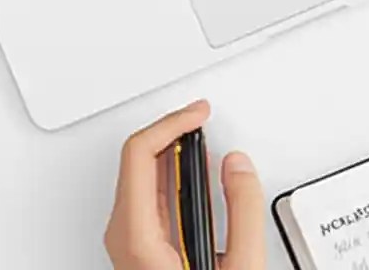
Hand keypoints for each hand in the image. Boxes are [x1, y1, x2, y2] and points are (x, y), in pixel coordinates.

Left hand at [104, 100, 266, 269]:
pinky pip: (147, 193)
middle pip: (136, 159)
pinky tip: (195, 171)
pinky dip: (171, 172)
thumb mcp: (240, 266)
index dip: (172, 123)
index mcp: (138, 237)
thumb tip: (237, 165)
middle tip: (199, 117)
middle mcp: (124, 236)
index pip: (140, 155)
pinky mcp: (137, 243)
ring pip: (141, 174)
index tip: (198, 114)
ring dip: (172, 149)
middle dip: (172, 131)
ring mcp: (127, 240)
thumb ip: (244, 211)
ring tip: (200, 137)